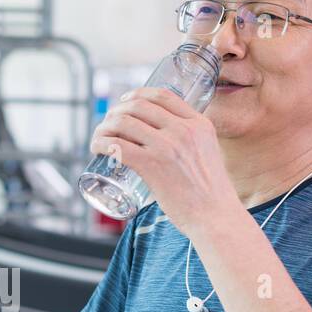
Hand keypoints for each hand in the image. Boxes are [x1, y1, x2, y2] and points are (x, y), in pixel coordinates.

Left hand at [90, 87, 238, 233]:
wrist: (215, 216)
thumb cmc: (210, 193)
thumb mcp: (209, 153)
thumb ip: (192, 142)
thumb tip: (170, 139)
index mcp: (199, 124)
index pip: (162, 95)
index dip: (137, 94)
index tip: (125, 102)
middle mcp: (183, 130)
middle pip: (138, 106)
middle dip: (116, 111)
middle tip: (108, 123)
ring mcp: (167, 147)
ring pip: (124, 123)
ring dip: (104, 127)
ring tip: (100, 137)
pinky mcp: (152, 165)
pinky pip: (117, 146)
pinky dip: (101, 143)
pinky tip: (97, 148)